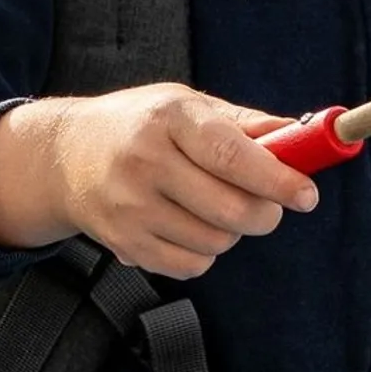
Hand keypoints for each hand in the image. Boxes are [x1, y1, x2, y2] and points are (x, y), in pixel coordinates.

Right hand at [0, 85, 319, 278]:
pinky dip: (202, 254)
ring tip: (213, 208)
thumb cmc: (140, 125)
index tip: (306, 194)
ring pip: (215, 242)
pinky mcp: (123, 242)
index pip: (232, 155)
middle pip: (230, 209)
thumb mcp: (186, 105)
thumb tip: (303, 137)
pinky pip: (190, 266)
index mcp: (170, 119)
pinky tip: (187, 227)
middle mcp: (146, 161)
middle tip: (267, 205)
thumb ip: (244, 124)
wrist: (64, 156)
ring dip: (231, 233)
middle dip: (264, 214)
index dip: (277, 179)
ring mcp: (130, 205)